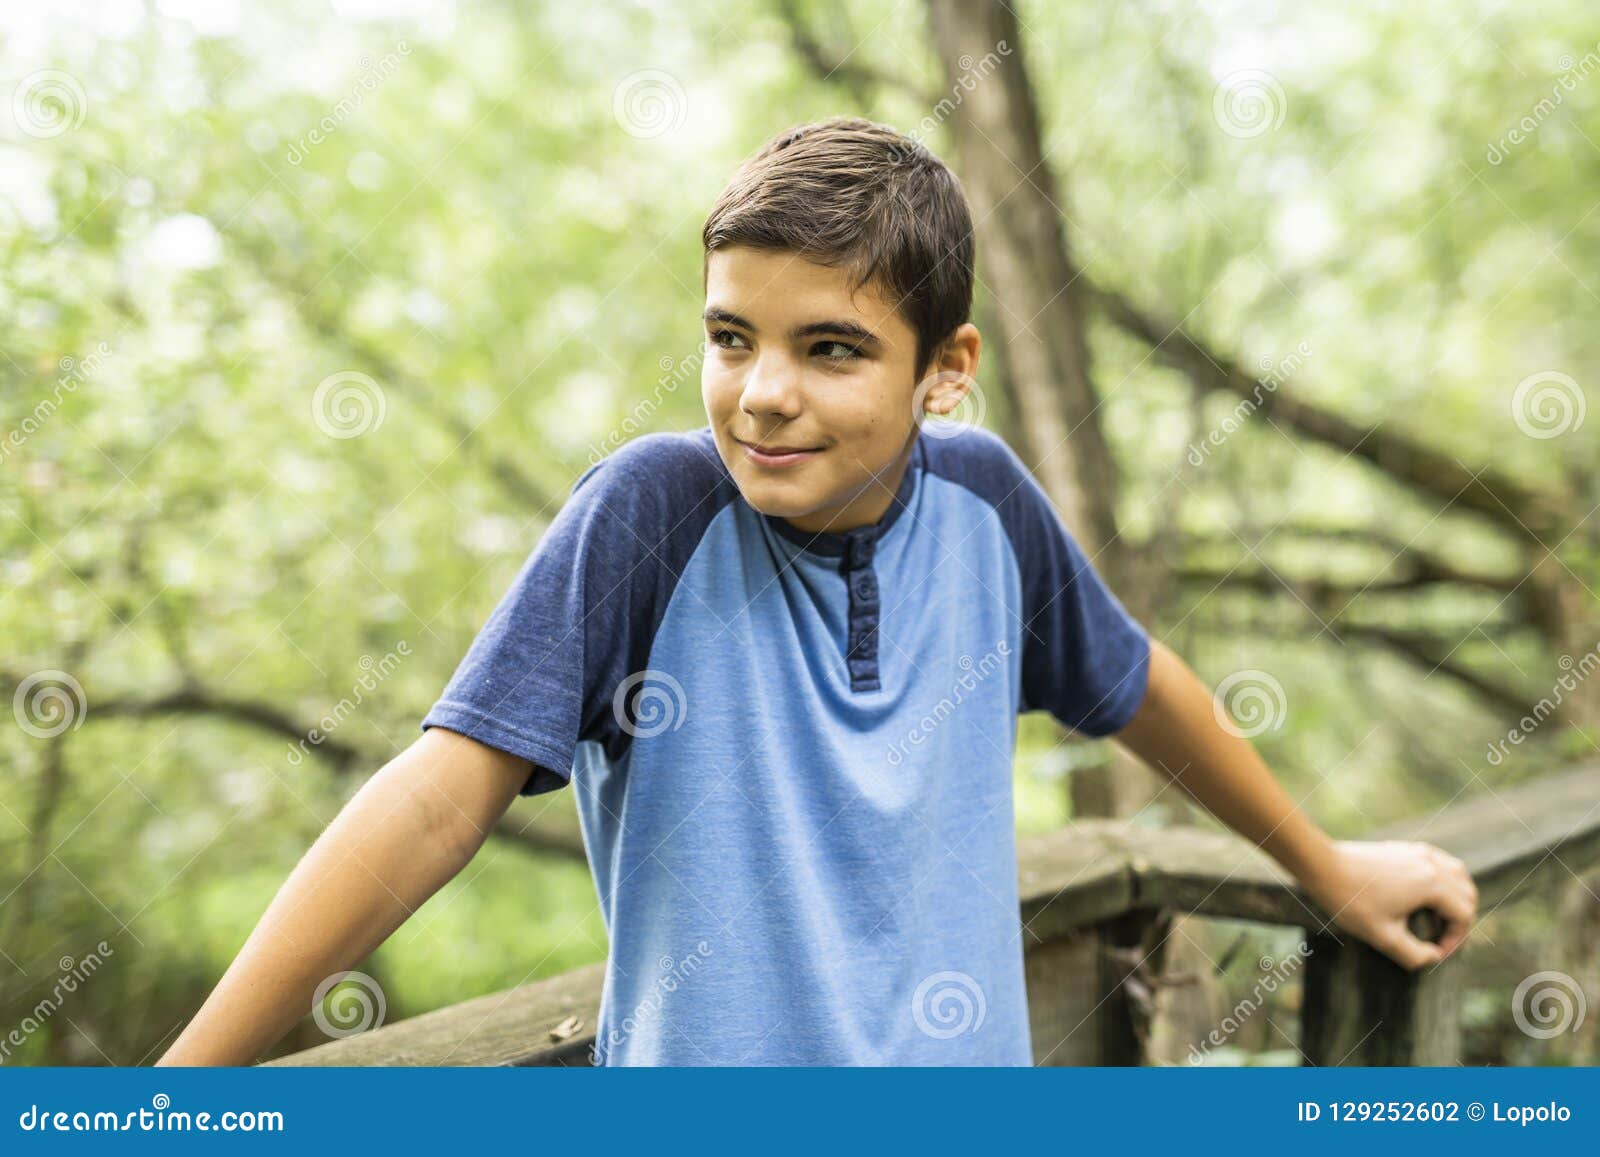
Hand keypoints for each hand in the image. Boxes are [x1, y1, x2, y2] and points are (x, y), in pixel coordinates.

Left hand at [1301, 840, 1477, 969]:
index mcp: (1432, 883)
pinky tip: (1427, 896)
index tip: (1437, 954)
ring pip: (1457, 873)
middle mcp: (1431, 862)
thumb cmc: (1350, 900)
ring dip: (1457, 897)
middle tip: (1442, 939)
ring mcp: (1418, 851)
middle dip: (1460, 919)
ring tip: (1441, 919)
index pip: (1463, 915)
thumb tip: (1433, 957)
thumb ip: (1413, 954)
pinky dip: (1444, 880)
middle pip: (1467, 893)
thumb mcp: (1382, 936)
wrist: (1321, 865)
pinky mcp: (1404, 848)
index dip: (1456, 940)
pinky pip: (1439, 861)